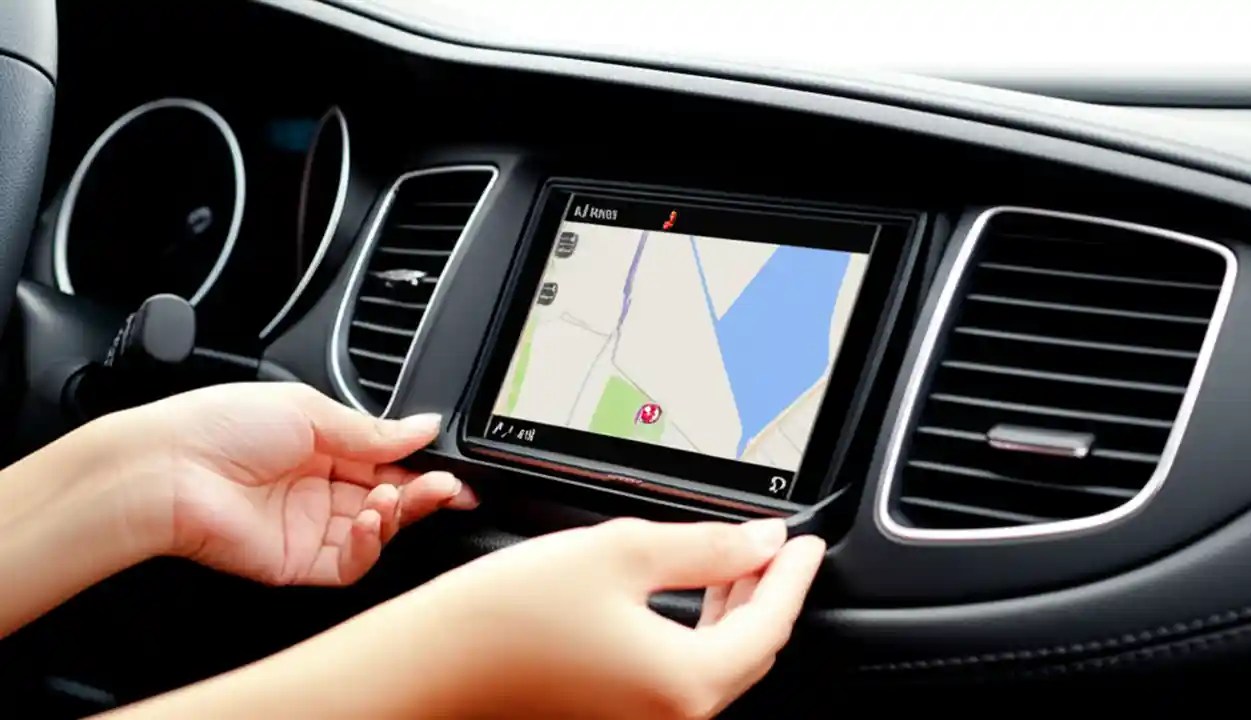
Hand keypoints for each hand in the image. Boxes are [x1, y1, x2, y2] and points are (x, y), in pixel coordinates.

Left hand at [118, 382, 476, 585]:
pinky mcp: (298, 563)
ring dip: (397, 515)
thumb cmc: (220, 426)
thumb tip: (425, 426)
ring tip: (396, 498)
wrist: (168, 470)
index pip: (387, 462)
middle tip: (445, 488)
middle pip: (389, 499)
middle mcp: (317, 488)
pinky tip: (370, 521)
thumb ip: (373, 430)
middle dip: (422, 493)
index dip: (421, 467)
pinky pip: (350, 564)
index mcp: (320, 446)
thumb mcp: (310, 409)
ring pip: (377, 532)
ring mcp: (308, 527)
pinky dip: (370, 546)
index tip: (451, 468)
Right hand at [298, 518, 823, 718]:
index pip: (771, 623)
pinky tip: (681, 599)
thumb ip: (705, 546)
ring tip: (732, 563)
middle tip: (772, 547)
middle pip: (748, 652)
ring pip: (713, 666)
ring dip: (729, 614)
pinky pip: (676, 678)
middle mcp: (671, 718)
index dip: (793, 575)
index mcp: (686, 682)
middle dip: (765, 594)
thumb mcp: (620, 553)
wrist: (430, 666)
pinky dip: (692, 636)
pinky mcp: (611, 718)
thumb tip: (759, 540)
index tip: (805, 543)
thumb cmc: (508, 615)